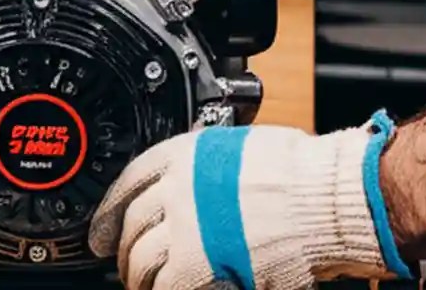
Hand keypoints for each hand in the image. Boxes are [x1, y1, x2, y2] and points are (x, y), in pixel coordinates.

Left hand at [89, 123, 400, 289]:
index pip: (129, 182)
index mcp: (186, 154)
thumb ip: (211, 168)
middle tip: (125, 265)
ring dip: (137, 277)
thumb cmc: (300, 172)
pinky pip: (165, 285)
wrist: (323, 198)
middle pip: (132, 225)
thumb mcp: (242, 150)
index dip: (109, 210)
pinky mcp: (197, 262)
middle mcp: (178, 187)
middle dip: (124, 250)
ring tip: (142, 286)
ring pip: (140, 258)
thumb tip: (199, 187)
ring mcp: (185, 225)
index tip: (101, 229)